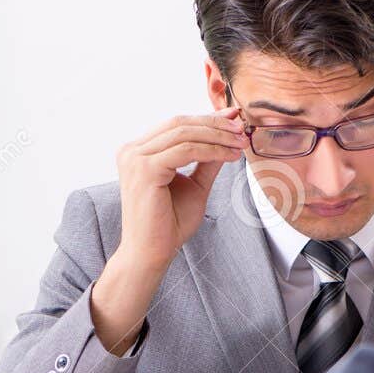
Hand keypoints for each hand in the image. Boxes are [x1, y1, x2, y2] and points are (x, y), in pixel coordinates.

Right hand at [92, 109, 246, 354]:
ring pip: (184, 134)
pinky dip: (212, 150)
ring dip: (218, 136)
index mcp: (139, 152)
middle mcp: (132, 151)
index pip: (176, 125)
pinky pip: (186, 150)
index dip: (207, 119)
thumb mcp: (195, 185)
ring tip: (240, 143)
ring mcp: (135, 158)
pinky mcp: (144, 169)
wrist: (151, 254)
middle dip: (215, 124)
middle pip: (179, 123)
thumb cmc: (169, 225)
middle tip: (241, 129)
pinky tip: (230, 156)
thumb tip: (229, 136)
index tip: (234, 118)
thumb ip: (208, 160)